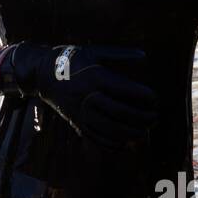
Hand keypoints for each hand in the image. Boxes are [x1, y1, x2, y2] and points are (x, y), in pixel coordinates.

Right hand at [0, 43, 156, 147]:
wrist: (42, 73)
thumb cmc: (72, 59)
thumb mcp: (94, 52)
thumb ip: (119, 55)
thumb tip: (144, 56)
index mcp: (96, 77)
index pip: (126, 90)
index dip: (145, 96)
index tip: (155, 99)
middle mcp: (89, 96)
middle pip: (122, 112)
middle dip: (142, 117)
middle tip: (154, 118)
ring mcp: (81, 111)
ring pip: (110, 129)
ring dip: (130, 134)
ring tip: (144, 133)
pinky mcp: (75, 122)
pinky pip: (95, 138)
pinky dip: (111, 144)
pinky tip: (124, 145)